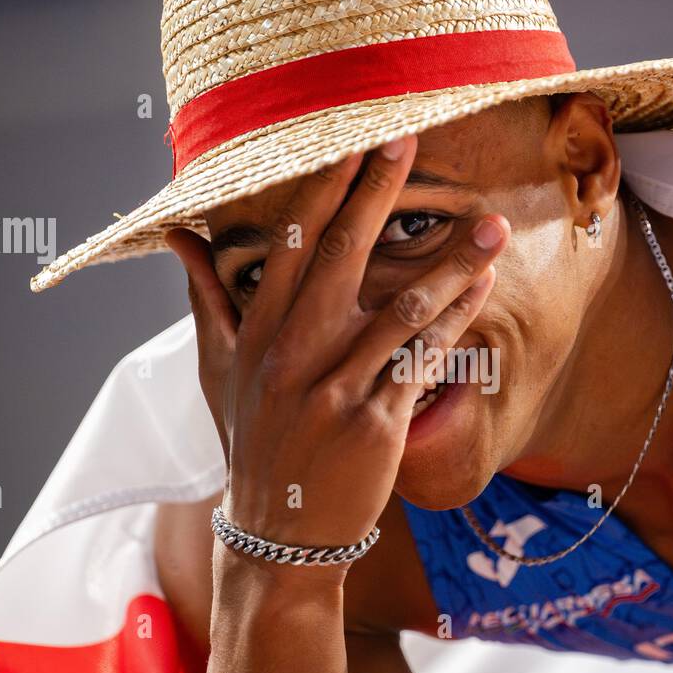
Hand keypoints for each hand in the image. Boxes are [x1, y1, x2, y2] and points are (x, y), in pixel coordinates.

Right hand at [167, 135, 505, 559]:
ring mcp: (335, 389)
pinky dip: (458, 321)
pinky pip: (426, 360)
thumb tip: (179, 237)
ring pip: (401, 309)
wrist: (280, 534)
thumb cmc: (255, 443)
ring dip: (452, 263)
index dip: (324, 191)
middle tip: (411, 139)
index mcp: (255, 334)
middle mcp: (292, 354)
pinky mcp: (377, 424)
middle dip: (377, 193)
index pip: (289, 245)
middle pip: (340, 257)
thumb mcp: (220, 373)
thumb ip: (207, 299)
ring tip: (493, 226)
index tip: (353, 143)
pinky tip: (484, 289)